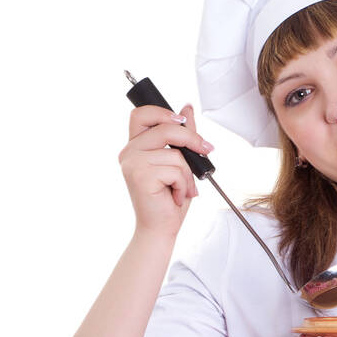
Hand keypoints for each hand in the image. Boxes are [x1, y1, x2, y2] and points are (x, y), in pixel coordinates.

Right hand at [118, 103, 213, 241]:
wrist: (160, 229)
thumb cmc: (168, 199)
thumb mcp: (180, 163)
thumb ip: (182, 136)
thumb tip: (187, 107)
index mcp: (136, 146)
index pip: (141, 114)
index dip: (162, 112)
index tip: (183, 120)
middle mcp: (129, 152)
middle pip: (165, 128)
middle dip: (191, 139)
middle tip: (207, 150)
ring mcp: (132, 163)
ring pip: (175, 153)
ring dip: (187, 174)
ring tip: (182, 189)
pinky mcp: (139, 175)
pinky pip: (174, 170)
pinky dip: (183, 185)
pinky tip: (175, 197)